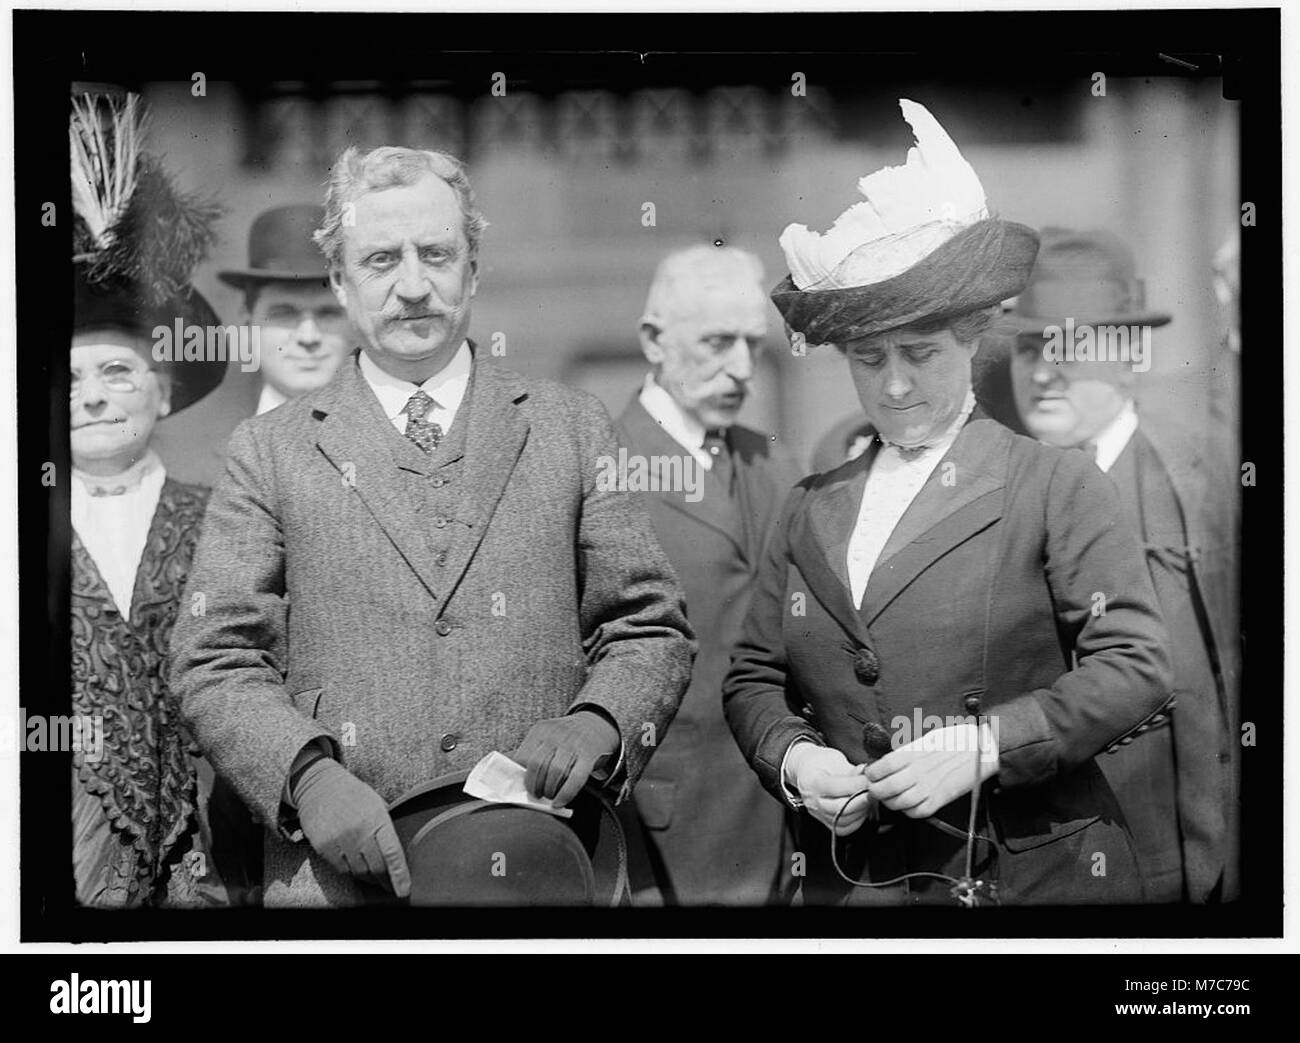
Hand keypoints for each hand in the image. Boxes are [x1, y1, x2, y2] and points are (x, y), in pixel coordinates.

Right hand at [292, 757, 410, 897]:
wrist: (319, 785)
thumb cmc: (353, 795)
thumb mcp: (376, 803)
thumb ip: (386, 827)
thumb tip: (397, 854)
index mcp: (377, 818)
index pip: (392, 853)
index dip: (400, 875)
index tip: (404, 891)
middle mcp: (359, 831)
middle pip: (376, 868)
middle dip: (386, 881)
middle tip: (391, 887)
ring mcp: (340, 839)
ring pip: (359, 872)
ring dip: (369, 879)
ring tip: (376, 880)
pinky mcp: (323, 846)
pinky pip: (342, 869)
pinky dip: (352, 873)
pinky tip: (358, 870)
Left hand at [514, 710, 618, 807]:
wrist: (596, 724)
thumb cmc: (566, 736)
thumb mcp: (545, 736)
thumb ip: (529, 752)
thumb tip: (505, 774)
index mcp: (540, 730)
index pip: (522, 756)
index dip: (520, 777)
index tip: (521, 788)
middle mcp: (555, 735)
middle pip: (537, 765)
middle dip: (534, 786)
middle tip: (536, 794)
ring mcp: (573, 744)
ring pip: (555, 772)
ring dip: (549, 790)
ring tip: (549, 796)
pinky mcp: (588, 755)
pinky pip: (575, 778)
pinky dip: (566, 794)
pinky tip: (560, 802)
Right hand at [785, 743, 873, 835]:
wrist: (806, 770)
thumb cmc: (819, 762)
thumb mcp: (833, 759)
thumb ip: (850, 769)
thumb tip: (866, 773)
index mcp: (811, 781)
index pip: (835, 787)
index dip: (856, 785)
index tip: (870, 779)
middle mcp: (812, 800)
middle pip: (838, 807)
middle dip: (861, 800)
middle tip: (874, 791)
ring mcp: (817, 813)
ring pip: (842, 820)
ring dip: (860, 811)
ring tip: (869, 799)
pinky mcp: (824, 821)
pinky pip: (843, 828)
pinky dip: (856, 821)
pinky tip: (862, 809)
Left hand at [865, 721, 998, 818]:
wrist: (982, 749)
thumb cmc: (954, 740)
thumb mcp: (925, 739)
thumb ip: (906, 752)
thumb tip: (886, 762)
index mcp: (913, 753)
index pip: (882, 767)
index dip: (871, 773)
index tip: (870, 774)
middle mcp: (919, 771)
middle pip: (886, 788)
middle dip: (875, 791)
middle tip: (874, 788)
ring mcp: (930, 787)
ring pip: (899, 803)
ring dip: (889, 802)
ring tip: (888, 797)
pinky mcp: (941, 799)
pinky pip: (918, 812)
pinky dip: (908, 811)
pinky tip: (907, 804)